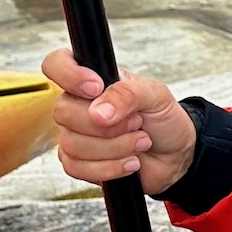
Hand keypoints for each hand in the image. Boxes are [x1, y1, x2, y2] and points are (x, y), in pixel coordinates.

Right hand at [45, 47, 198, 193]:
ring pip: (72, 144)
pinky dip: (109, 168)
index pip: (57, 63)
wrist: (175, 154)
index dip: (68, 75)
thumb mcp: (155, 95)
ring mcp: (75, 134)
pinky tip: (130, 162)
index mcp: (93, 78)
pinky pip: (76, 168)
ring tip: (141, 142)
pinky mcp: (78, 162)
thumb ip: (127, 94)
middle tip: (137, 122)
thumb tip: (97, 112)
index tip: (96, 88)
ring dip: (115, 148)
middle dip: (107, 125)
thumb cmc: (162, 117)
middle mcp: (78, 105)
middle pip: (63, 111)